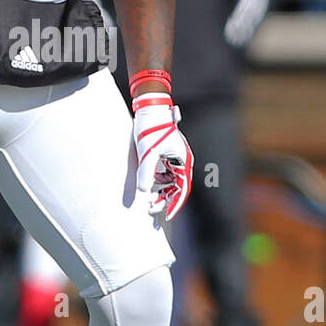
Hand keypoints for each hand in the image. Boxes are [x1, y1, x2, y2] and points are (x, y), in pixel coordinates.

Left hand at [132, 93, 192, 221]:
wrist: (151, 109)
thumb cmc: (151, 128)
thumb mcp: (148, 151)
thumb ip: (147, 172)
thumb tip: (144, 191)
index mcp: (182, 161)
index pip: (182, 188)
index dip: (175, 204)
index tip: (166, 216)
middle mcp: (182, 161)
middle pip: (177, 187)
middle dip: (166, 199)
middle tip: (151, 209)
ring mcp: (175, 158)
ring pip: (171, 181)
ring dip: (162, 191)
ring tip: (149, 202)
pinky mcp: (168, 155)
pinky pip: (166, 174)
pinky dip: (158, 182)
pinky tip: (149, 186)